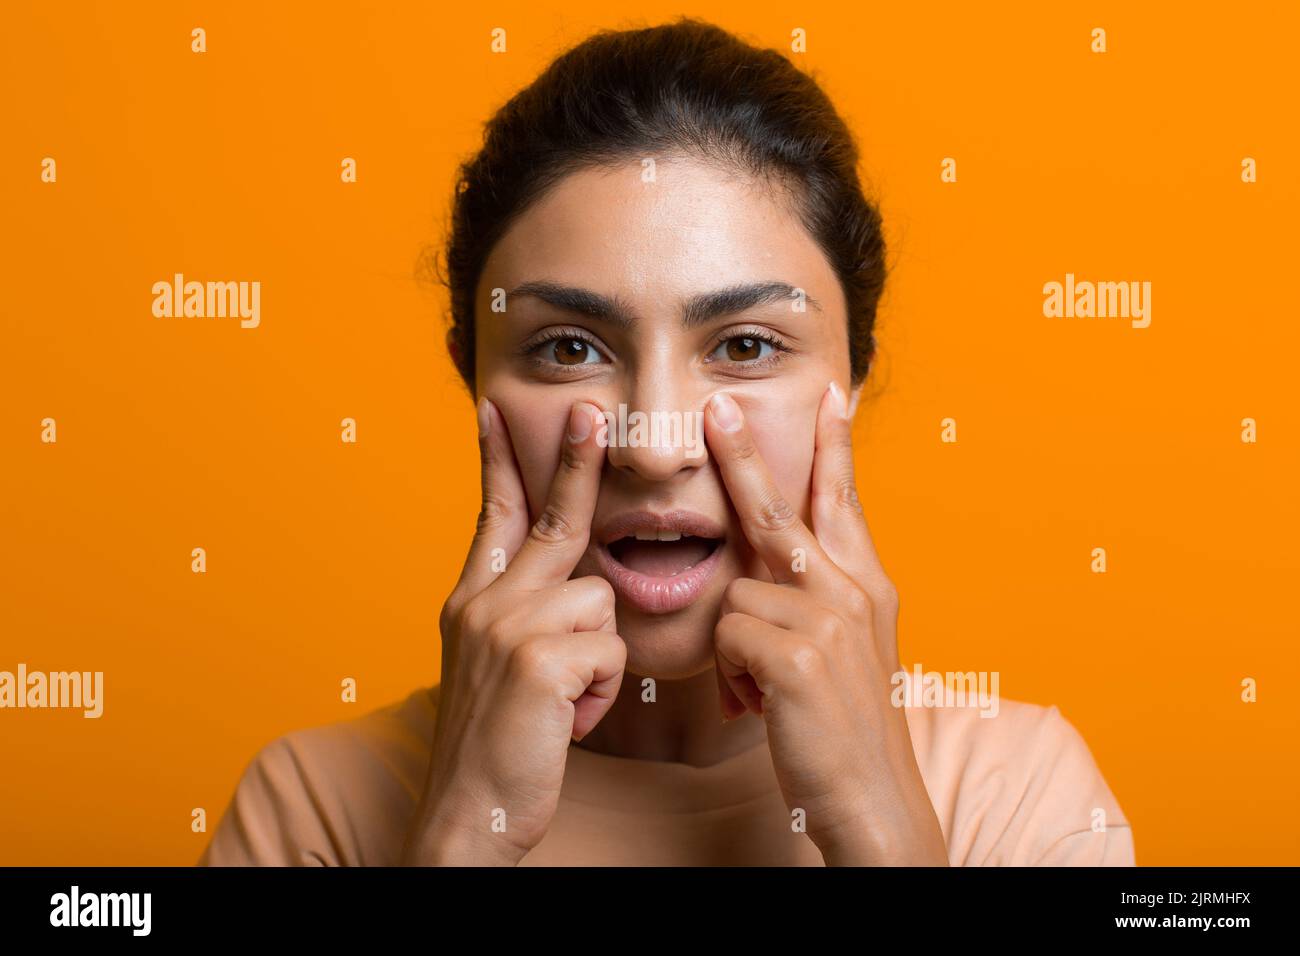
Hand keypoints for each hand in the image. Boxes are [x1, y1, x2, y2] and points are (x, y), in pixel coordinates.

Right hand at [401, 399, 626, 865]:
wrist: (469, 815)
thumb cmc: (499, 743)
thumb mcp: (493, 666)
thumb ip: (520, 614)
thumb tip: (569, 580)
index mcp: (472, 600)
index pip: (493, 516)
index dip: (496, 461)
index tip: (491, 411)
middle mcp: (484, 603)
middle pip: (550, 518)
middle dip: (573, 461)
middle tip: (592, 407)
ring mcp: (508, 627)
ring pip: (601, 602)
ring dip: (599, 659)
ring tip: (563, 702)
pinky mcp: (538, 659)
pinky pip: (610, 653)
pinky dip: (602, 694)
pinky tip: (566, 720)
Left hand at [705, 382, 948, 865]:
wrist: (875, 798)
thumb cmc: (846, 726)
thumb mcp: (846, 650)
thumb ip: (815, 601)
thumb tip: (764, 572)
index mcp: (867, 584)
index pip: (843, 500)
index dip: (834, 446)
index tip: (830, 394)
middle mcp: (853, 589)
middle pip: (783, 507)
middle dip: (743, 455)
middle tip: (716, 407)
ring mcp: (829, 618)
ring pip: (737, 595)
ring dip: (739, 648)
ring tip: (768, 690)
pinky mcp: (799, 653)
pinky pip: (730, 638)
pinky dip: (734, 677)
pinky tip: (764, 705)